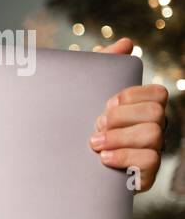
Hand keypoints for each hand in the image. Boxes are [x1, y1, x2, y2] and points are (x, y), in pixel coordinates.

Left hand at [90, 37, 168, 190]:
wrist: (62, 166)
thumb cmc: (80, 123)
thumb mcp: (86, 92)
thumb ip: (104, 65)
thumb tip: (126, 43)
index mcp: (144, 108)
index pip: (156, 94)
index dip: (131, 96)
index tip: (106, 103)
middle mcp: (153, 128)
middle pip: (156, 113)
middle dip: (121, 117)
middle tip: (96, 126)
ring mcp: (151, 151)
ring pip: (154, 135)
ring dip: (120, 137)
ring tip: (94, 143)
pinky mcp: (144, 175)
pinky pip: (150, 162)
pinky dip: (125, 157)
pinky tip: (104, 158)